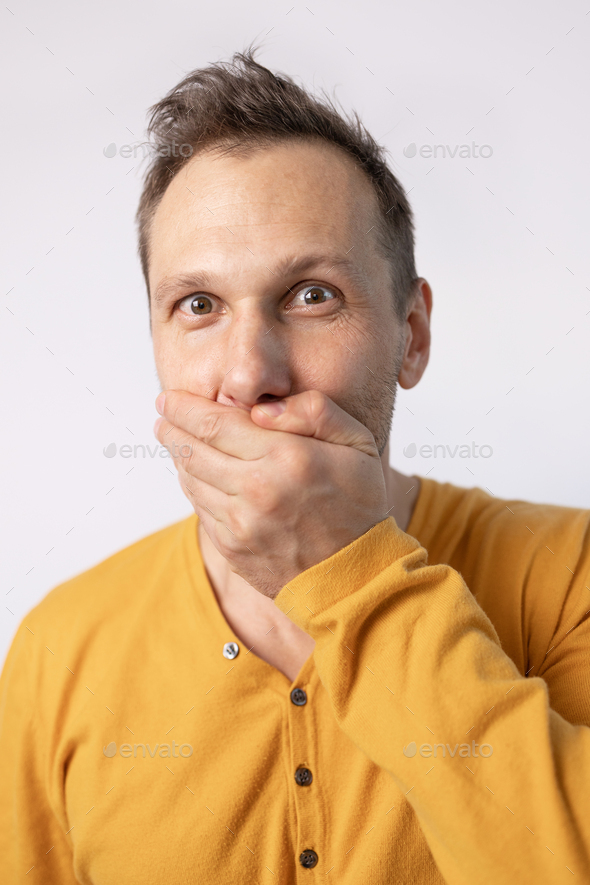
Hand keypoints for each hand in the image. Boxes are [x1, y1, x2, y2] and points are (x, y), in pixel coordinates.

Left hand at [154, 390, 387, 598]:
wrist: (355, 575)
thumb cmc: (358, 504)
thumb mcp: (357, 444)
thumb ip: (314, 411)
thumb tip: (261, 409)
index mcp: (286, 457)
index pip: (216, 423)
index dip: (184, 407)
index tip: (168, 397)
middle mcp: (257, 489)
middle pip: (193, 450)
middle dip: (171, 428)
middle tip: (161, 413)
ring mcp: (240, 522)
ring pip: (191, 480)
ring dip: (177, 456)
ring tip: (172, 440)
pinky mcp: (232, 547)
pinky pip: (199, 509)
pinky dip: (191, 487)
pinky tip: (193, 475)